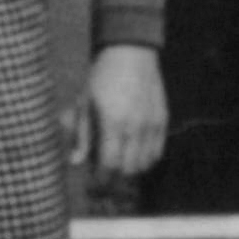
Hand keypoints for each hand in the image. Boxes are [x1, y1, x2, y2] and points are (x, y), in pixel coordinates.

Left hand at [72, 41, 169, 193]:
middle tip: (102, 178)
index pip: (110, 165)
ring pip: (145, 164)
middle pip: (128, 170)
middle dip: (114, 179)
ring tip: (117, 165)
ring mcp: (152, 124)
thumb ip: (82, 136)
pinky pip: (157, 152)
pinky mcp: (162, 120)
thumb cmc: (101, 78)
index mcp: (113, 122)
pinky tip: (132, 154)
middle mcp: (136, 126)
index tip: (92, 185)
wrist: (130, 52)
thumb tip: (75, 163)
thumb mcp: (84, 104)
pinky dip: (145, 160)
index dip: (100, 181)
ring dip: (130, 171)